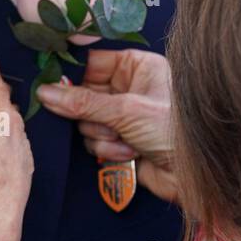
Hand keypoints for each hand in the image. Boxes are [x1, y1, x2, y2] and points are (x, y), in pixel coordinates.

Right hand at [35, 49, 176, 202]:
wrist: (195, 177)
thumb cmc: (173, 132)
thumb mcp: (127, 110)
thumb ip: (83, 102)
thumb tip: (45, 92)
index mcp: (138, 67)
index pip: (92, 63)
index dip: (72, 75)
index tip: (50, 84)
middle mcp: (130, 88)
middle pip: (84, 94)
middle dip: (89, 113)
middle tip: (100, 120)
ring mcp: (125, 116)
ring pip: (86, 121)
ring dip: (101, 135)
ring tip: (125, 140)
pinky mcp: (121, 142)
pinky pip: (96, 143)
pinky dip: (109, 150)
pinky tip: (131, 154)